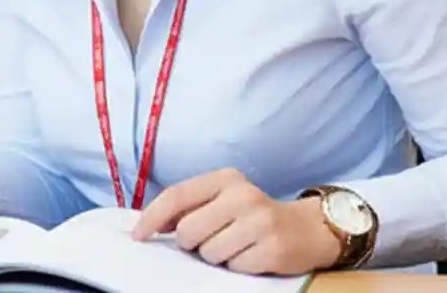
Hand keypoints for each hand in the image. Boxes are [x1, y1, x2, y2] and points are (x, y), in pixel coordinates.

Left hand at [132, 168, 340, 275]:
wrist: (309, 228)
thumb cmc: (253, 214)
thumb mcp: (222, 198)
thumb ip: (189, 206)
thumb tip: (151, 225)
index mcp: (225, 178)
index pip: (176, 196)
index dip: (152, 218)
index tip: (138, 235)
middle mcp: (243, 196)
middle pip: (188, 231)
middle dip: (192, 243)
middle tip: (211, 238)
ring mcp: (260, 222)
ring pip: (209, 253)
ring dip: (216, 256)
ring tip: (236, 245)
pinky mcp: (273, 249)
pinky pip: (234, 268)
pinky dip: (237, 266)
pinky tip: (251, 255)